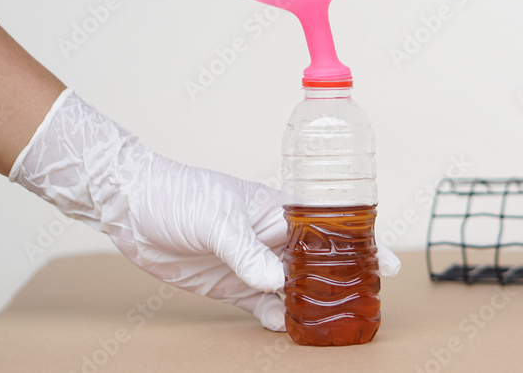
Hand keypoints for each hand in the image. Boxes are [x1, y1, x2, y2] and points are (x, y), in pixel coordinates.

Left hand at [10, 89, 399, 330]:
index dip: (359, 241)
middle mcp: (271, 236)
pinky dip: (280, 318)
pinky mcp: (232, 284)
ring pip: (294, 287)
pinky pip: (264, 306)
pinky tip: (292, 330)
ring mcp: (253, 262)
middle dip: (341, 279)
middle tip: (367, 301)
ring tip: (336, 322)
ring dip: (313, 303)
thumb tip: (276, 280)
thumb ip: (246, 250)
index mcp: (277, 209)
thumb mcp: (215, 218)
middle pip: (317, 261)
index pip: (328, 224)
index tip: (389, 261)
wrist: (133, 207)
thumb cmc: (178, 193)